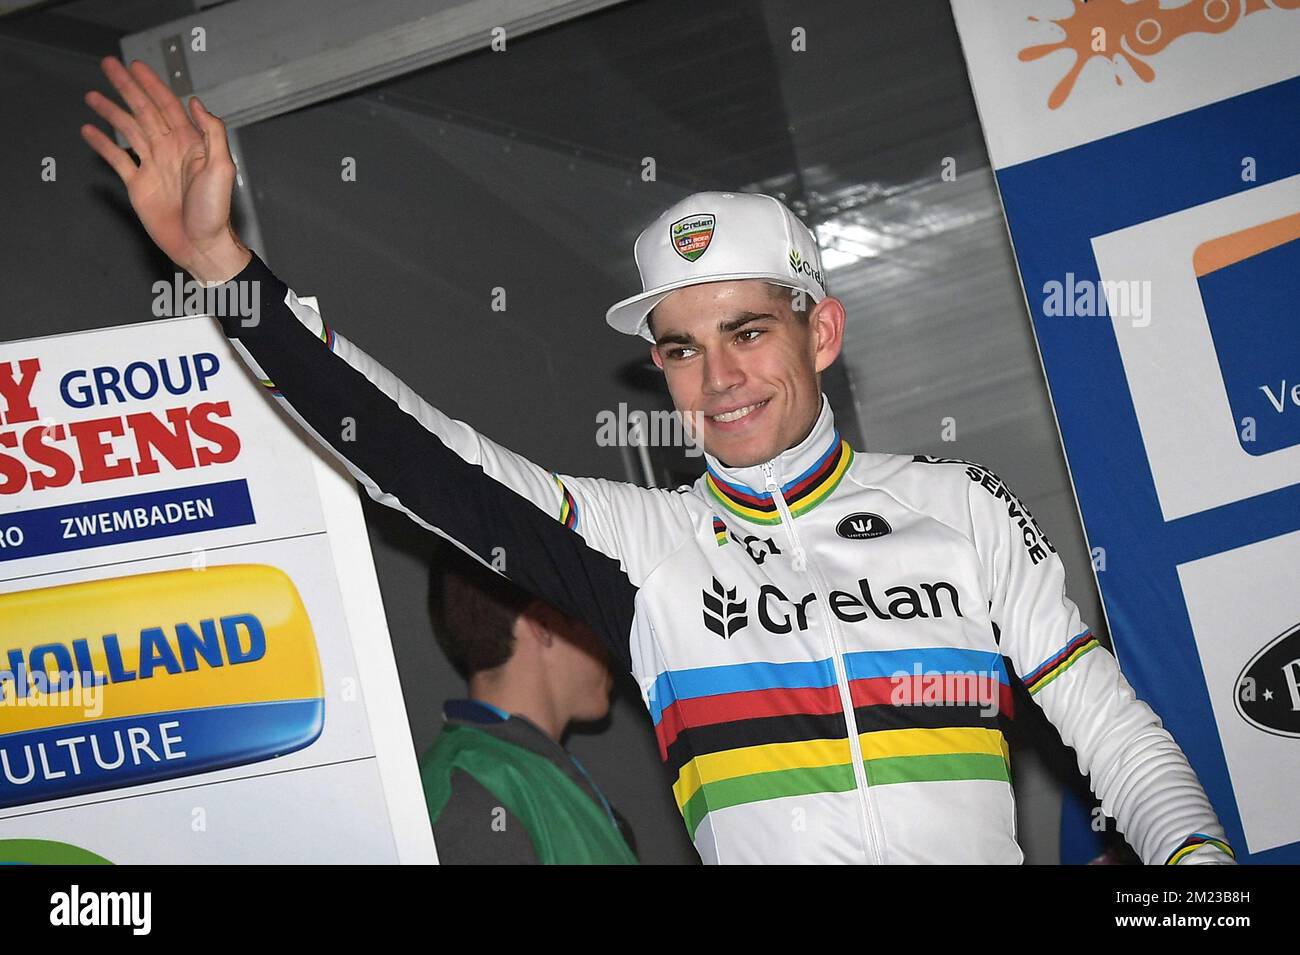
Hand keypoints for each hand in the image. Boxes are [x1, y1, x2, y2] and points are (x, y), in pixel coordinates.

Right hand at [81, 56, 251, 283]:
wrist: (201, 247)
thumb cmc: (215, 213)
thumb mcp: (222, 167)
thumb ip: (211, 133)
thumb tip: (195, 103)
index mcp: (190, 145)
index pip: (168, 106)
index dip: (152, 85)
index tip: (136, 67)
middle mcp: (170, 151)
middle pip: (144, 111)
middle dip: (127, 88)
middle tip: (109, 66)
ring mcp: (153, 167)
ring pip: (129, 130)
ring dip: (111, 111)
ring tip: (93, 95)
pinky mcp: (139, 185)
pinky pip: (117, 159)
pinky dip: (103, 144)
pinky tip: (90, 130)